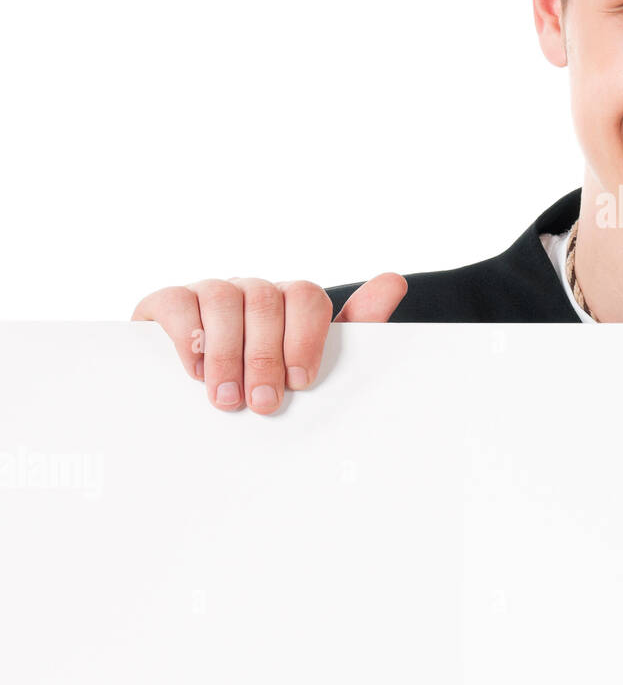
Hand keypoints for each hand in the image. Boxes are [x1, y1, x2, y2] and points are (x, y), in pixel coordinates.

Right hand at [131, 273, 407, 412]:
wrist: (189, 403)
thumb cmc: (261, 382)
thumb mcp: (306, 365)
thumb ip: (354, 329)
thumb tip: (394, 281)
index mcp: (290, 303)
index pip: (307, 297)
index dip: (306, 338)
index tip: (301, 382)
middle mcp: (253, 291)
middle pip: (267, 301)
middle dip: (266, 357)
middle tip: (263, 403)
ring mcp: (210, 292)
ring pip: (225, 299)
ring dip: (229, 353)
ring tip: (227, 399)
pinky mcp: (166, 302)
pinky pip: (178, 302)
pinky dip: (189, 337)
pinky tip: (195, 371)